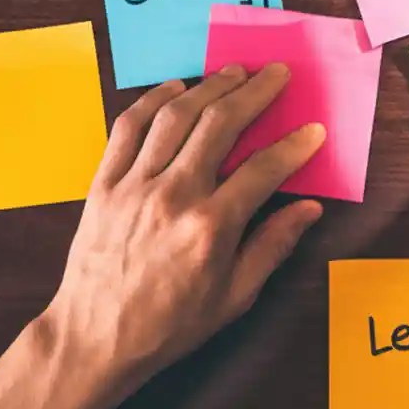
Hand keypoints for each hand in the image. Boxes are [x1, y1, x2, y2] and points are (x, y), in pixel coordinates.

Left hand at [43, 64, 325, 380]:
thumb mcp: (234, 298)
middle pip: (220, 125)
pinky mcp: (105, 183)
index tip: (313, 129)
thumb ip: (272, 247)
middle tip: (277, 73)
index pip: (264, 170)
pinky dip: (153, 100)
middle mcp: (174, 196)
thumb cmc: (170, 324)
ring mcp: (135, 185)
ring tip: (234, 71)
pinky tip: (176, 88)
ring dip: (209, 86)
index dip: (294, 146)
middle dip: (254, 92)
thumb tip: (309, 208)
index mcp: (211, 228)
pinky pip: (129, 127)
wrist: (95, 337)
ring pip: (176, 116)